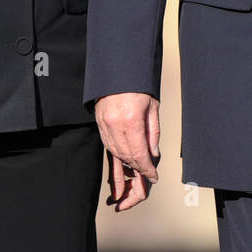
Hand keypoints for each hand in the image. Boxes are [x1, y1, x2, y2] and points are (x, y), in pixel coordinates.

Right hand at [94, 92, 159, 211]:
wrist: (118, 69)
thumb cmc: (138, 86)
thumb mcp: (152, 108)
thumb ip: (153, 133)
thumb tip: (153, 154)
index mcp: (132, 121)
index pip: (139, 154)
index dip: (147, 169)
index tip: (152, 178)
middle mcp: (115, 125)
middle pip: (126, 157)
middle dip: (136, 172)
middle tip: (144, 182)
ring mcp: (104, 124)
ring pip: (115, 153)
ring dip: (124, 167)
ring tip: (132, 178)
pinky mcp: (99, 123)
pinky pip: (107, 145)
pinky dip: (115, 156)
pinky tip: (121, 163)